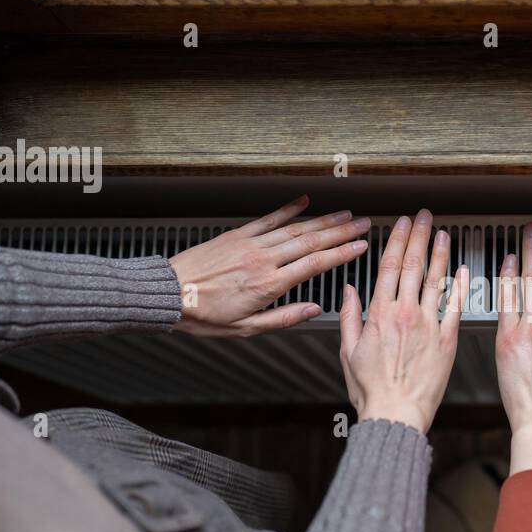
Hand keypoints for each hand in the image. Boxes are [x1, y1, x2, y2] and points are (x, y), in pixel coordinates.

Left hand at [169, 195, 369, 336]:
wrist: (169, 294)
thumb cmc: (203, 314)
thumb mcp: (245, 328)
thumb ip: (283, 318)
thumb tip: (313, 310)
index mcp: (269, 285)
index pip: (315, 264)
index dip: (342, 254)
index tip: (361, 247)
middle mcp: (263, 260)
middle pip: (311, 241)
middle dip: (341, 232)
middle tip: (363, 224)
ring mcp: (250, 244)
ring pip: (294, 228)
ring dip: (323, 220)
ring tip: (344, 214)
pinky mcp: (237, 235)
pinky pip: (268, 219)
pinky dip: (288, 209)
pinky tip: (304, 202)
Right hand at [339, 210, 467, 433]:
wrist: (396, 414)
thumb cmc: (372, 390)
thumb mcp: (348, 351)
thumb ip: (350, 316)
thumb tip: (348, 291)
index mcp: (380, 315)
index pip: (389, 267)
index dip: (397, 241)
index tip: (402, 224)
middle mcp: (405, 315)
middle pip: (414, 266)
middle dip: (419, 236)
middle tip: (425, 218)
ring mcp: (428, 326)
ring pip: (436, 280)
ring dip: (440, 253)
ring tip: (444, 233)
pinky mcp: (447, 341)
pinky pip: (455, 307)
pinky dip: (459, 286)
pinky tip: (462, 269)